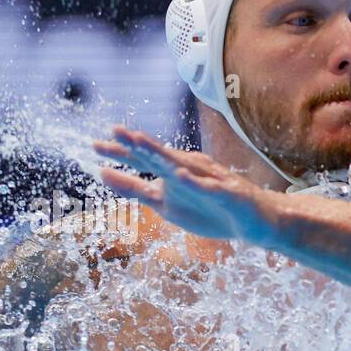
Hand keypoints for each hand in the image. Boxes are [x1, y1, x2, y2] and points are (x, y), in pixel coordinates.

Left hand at [93, 126, 277, 244]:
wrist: (255, 220)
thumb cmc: (206, 207)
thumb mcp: (163, 201)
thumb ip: (133, 188)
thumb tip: (101, 174)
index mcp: (172, 173)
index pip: (143, 160)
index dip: (122, 153)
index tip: (96, 145)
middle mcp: (189, 170)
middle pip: (160, 157)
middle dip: (139, 145)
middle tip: (117, 130)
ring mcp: (209, 180)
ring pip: (182, 167)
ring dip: (162, 155)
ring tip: (143, 144)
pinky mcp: (227, 193)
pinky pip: (208, 188)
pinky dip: (194, 182)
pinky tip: (179, 176)